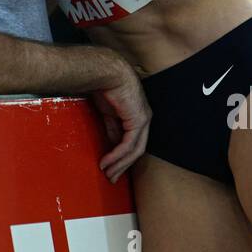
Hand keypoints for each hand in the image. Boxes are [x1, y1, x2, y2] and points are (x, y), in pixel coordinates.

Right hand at [91, 65, 150, 182]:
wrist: (107, 73)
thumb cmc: (106, 87)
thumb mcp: (108, 113)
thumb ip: (112, 127)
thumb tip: (111, 143)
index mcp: (138, 116)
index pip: (134, 142)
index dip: (123, 157)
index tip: (111, 168)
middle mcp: (145, 119)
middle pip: (137, 150)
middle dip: (123, 165)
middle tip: (111, 178)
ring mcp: (143, 120)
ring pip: (135, 150)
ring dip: (120, 164)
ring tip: (108, 174)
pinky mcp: (138, 120)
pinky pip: (128, 144)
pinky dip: (117, 155)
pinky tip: (106, 162)